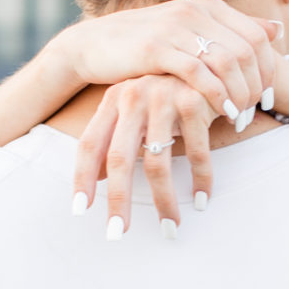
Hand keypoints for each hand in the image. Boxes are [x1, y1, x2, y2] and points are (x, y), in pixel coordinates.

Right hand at [50, 0, 281, 124]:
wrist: (95, 45)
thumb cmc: (147, 45)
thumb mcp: (192, 33)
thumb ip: (233, 30)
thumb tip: (276, 29)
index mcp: (208, 5)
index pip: (257, 36)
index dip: (268, 68)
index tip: (269, 96)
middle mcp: (195, 11)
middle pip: (247, 50)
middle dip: (256, 85)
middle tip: (254, 110)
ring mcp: (175, 28)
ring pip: (227, 62)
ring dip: (239, 93)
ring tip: (238, 115)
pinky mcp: (156, 48)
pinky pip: (197, 72)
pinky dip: (215, 95)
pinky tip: (220, 112)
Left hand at [72, 75, 217, 235]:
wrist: (208, 55)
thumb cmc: (167, 91)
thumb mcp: (136, 111)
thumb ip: (116, 139)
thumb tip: (97, 179)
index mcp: (113, 100)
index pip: (89, 144)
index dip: (82, 178)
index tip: (79, 210)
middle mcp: (133, 98)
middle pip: (119, 159)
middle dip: (118, 201)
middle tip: (117, 233)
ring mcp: (163, 99)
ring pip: (158, 163)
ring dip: (164, 201)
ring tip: (170, 227)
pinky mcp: (194, 102)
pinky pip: (196, 152)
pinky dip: (200, 179)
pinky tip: (201, 199)